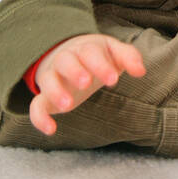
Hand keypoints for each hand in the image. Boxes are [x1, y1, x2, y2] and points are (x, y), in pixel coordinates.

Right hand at [29, 33, 145, 135]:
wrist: (68, 52)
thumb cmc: (97, 55)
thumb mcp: (114, 52)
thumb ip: (129, 58)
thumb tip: (141, 71)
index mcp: (86, 48)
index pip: (91, 52)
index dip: (100, 65)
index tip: (112, 79)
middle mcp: (66, 60)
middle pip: (66, 61)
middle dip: (75, 71)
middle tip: (86, 83)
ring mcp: (53, 77)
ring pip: (48, 80)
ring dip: (56, 92)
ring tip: (68, 106)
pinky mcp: (44, 96)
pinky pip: (35, 105)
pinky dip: (38, 117)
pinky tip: (50, 130)